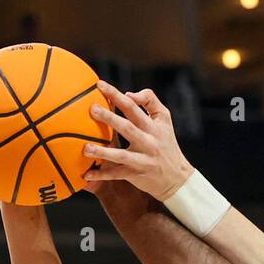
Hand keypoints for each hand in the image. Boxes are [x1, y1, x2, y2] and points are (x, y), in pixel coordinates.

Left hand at [83, 82, 192, 200]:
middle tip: (92, 109)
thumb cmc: (166, 144)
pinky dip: (102, 175)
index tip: (99, 85)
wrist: (178, 179)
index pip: (133, 107)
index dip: (116, 95)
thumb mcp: (165, 120)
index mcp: (153, 127)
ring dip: (103, 153)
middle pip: (127, 128)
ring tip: (85, 148)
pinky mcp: (136, 175)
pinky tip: (86, 174)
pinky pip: (116, 175)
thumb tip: (129, 94)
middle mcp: (148, 143)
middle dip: (109, 118)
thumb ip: (150, 101)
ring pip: (121, 155)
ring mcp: (142, 160)